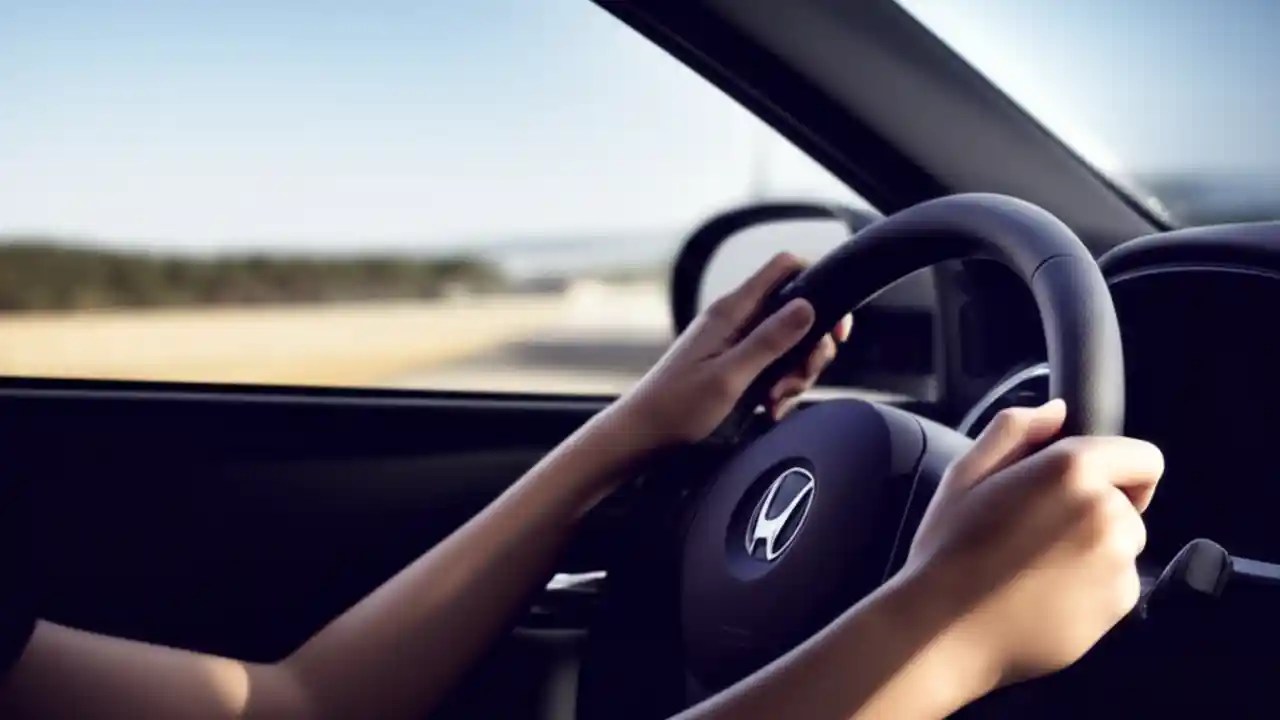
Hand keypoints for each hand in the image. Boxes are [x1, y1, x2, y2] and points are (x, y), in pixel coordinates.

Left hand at [617, 252, 851, 447]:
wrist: (642, 436)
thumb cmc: (676, 407)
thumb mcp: (730, 377)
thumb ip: (770, 340)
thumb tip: (808, 305)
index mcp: (732, 311)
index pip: (785, 268)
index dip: (819, 285)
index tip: (834, 329)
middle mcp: (735, 319)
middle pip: (797, 313)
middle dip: (809, 350)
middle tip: (793, 383)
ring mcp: (735, 341)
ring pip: (789, 344)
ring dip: (794, 375)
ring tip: (774, 403)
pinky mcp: (734, 363)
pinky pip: (773, 366)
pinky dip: (779, 388)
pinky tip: (768, 411)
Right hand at [899, 400, 1163, 695]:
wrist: (946, 629)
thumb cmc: (949, 550)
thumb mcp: (965, 475)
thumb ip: (1015, 430)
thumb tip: (1058, 411)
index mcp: (1072, 470)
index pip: (1144, 457)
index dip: (1119, 469)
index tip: (1088, 486)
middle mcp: (1107, 513)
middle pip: (1128, 506)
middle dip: (1096, 513)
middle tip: (1038, 532)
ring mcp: (1118, 564)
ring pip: (1123, 548)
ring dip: (1093, 552)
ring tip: (1036, 567)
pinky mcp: (1119, 606)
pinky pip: (1117, 587)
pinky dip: (1091, 590)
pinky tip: (1044, 594)